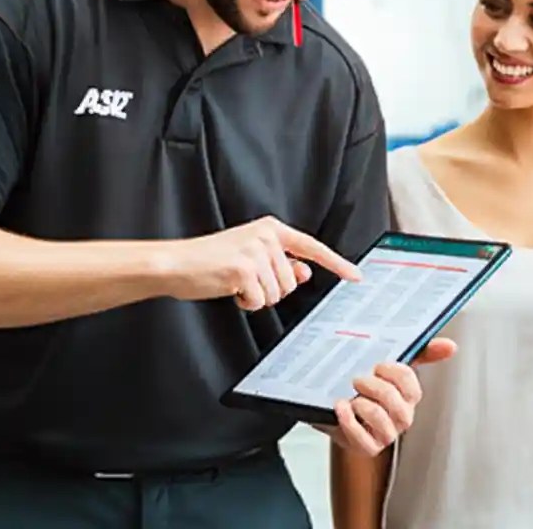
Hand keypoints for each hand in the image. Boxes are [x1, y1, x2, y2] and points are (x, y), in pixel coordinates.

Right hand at [168, 216, 361, 310]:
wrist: (176, 263)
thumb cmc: (211, 261)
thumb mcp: (251, 256)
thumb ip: (281, 262)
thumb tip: (305, 272)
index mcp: (270, 229)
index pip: (312, 247)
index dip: (336, 263)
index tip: (356, 275)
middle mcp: (266, 236)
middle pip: (292, 282)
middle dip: (272, 290)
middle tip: (246, 280)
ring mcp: (256, 252)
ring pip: (278, 294)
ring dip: (257, 297)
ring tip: (235, 283)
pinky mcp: (244, 270)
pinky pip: (260, 302)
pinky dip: (246, 303)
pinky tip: (229, 289)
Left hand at [321, 338, 457, 455]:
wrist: (333, 404)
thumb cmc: (366, 386)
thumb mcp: (389, 366)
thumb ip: (422, 352)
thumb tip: (451, 346)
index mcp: (409, 398)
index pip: (411, 386)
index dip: (393, 374)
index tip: (377, 365)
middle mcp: (402, 418)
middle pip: (397, 405)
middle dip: (375, 389)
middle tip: (357, 379)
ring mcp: (385, 435)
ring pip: (381, 421)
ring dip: (362, 405)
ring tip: (350, 397)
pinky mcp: (367, 448)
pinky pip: (362, 440)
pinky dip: (349, 422)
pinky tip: (341, 408)